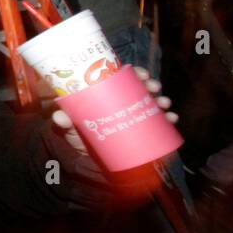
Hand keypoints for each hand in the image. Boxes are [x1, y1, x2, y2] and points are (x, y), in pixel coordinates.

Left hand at [51, 66, 176, 154]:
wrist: (92, 160)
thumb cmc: (81, 137)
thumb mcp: (72, 130)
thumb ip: (65, 123)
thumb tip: (58, 116)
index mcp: (108, 94)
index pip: (122, 77)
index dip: (134, 72)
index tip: (142, 74)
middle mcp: (123, 101)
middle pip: (140, 87)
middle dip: (151, 85)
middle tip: (154, 88)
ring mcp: (134, 114)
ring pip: (152, 102)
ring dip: (162, 100)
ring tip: (165, 104)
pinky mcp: (143, 129)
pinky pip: (159, 122)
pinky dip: (168, 119)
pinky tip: (173, 119)